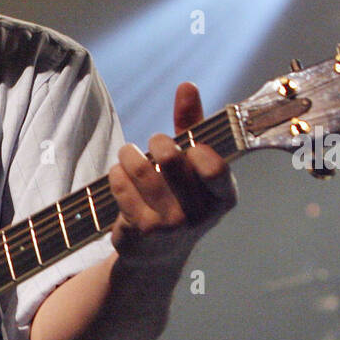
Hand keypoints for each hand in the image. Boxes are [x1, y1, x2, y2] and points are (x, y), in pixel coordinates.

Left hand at [109, 81, 236, 264]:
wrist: (157, 254)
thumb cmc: (178, 198)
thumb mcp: (192, 165)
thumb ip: (192, 125)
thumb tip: (186, 85)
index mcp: (222, 196)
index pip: (215, 169)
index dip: (198, 152)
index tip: (188, 148)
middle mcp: (199, 214)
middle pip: (172, 160)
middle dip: (158, 142)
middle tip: (154, 142)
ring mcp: (170, 225)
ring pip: (142, 170)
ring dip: (130, 155)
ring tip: (128, 154)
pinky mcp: (141, 231)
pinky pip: (121, 186)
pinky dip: (116, 174)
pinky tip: (119, 176)